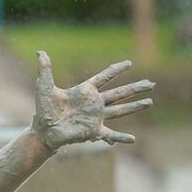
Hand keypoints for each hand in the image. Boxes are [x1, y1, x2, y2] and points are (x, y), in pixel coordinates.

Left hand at [30, 51, 154, 150]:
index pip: (104, 77)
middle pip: (120, 93)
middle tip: (151, 84)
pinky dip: (121, 138)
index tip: (129, 63)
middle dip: (135, 88)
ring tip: (149, 102)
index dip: (116, 70)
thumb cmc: (44, 110)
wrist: (44, 131)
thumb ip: (45, 69)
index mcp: (86, 91)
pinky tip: (133, 140)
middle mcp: (94, 103)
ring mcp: (96, 117)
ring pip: (121, 110)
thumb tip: (40, 52)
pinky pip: (110, 135)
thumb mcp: (45, 87)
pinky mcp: (94, 131)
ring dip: (135, 106)